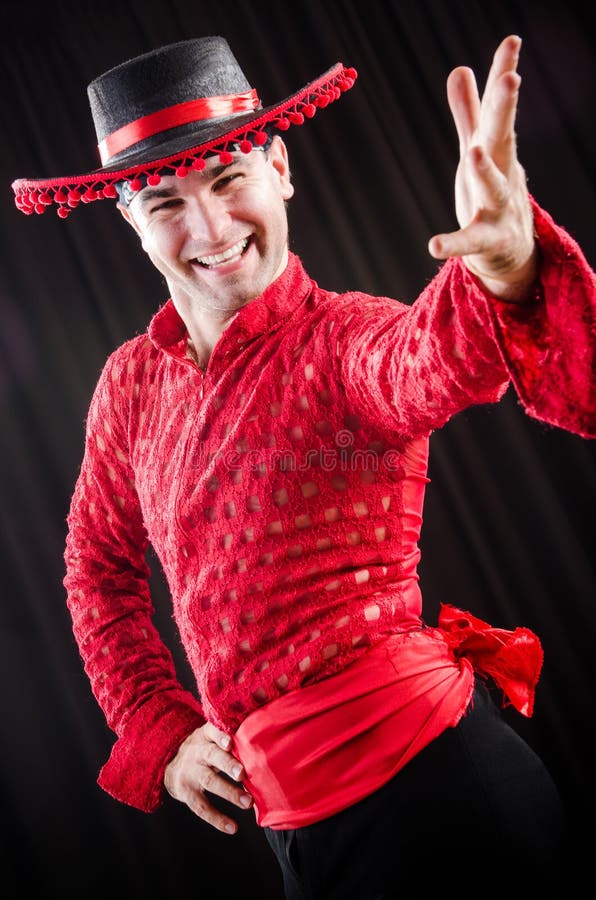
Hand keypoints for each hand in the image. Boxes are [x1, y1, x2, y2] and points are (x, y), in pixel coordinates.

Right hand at [164, 722, 252, 833]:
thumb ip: (232, 737)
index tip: (230, 742)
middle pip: (211, 756)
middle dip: (227, 764)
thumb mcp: (211, 736)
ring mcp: (191, 773)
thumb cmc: (204, 747)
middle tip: (243, 774)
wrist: (169, 762)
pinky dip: (217, 819)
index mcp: (205, 736)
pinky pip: (201, 807)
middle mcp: (197, 752)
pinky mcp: (187, 793)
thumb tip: (265, 739)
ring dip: (229, 792)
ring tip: (248, 802)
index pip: (212, 731)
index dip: (221, 736)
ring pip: (209, 781)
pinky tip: (232, 827)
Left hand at [428, 35, 536, 300]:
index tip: (512, 42)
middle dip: (506, 111)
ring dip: (484, 171)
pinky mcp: (489, 241)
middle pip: (503, 139)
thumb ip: (469, 114)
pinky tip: (434, 245)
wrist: (512, 250)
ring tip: (472, 153)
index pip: (499, 109)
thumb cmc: (492, 193)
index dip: (504, 74)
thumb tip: (460, 67)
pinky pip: (469, 242)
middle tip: (511, 80)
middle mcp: (500, 174)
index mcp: (495, 150)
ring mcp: (497, 208)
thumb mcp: (480, 150)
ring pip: (493, 188)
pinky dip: (453, 243)